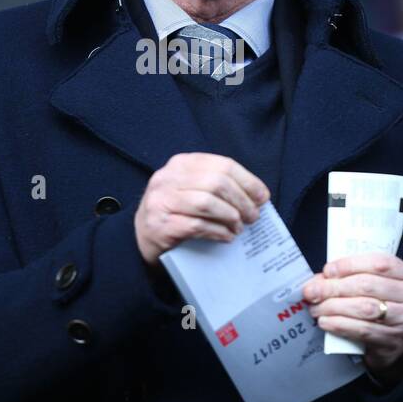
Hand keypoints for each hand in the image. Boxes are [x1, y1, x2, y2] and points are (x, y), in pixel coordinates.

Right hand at [134, 153, 269, 264]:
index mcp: (180, 163)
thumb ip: (216, 185)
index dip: (248, 181)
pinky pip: (197, 226)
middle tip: (253, 217)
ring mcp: (161, 201)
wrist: (140, 237)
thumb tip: (257, 195)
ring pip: (207, 203)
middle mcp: (168, 178)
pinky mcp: (160, 225)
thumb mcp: (191, 188)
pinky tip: (226, 236)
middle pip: (217, 183)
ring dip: (230, 217)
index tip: (262, 197)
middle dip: (242, 201)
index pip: (222, 165)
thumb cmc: (174, 212)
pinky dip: (218, 232)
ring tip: (239, 227)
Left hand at [302, 254, 402, 380]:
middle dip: (334, 288)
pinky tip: (326, 322)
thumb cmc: (382, 305)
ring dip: (334, 307)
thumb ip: (353, 277)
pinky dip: (340, 325)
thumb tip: (318, 280)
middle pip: (368, 286)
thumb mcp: (377, 286)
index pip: (380, 263)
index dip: (350, 264)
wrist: (395, 344)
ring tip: (316, 308)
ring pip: (365, 308)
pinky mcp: (395, 342)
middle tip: (312, 292)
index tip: (327, 271)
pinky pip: (363, 331)